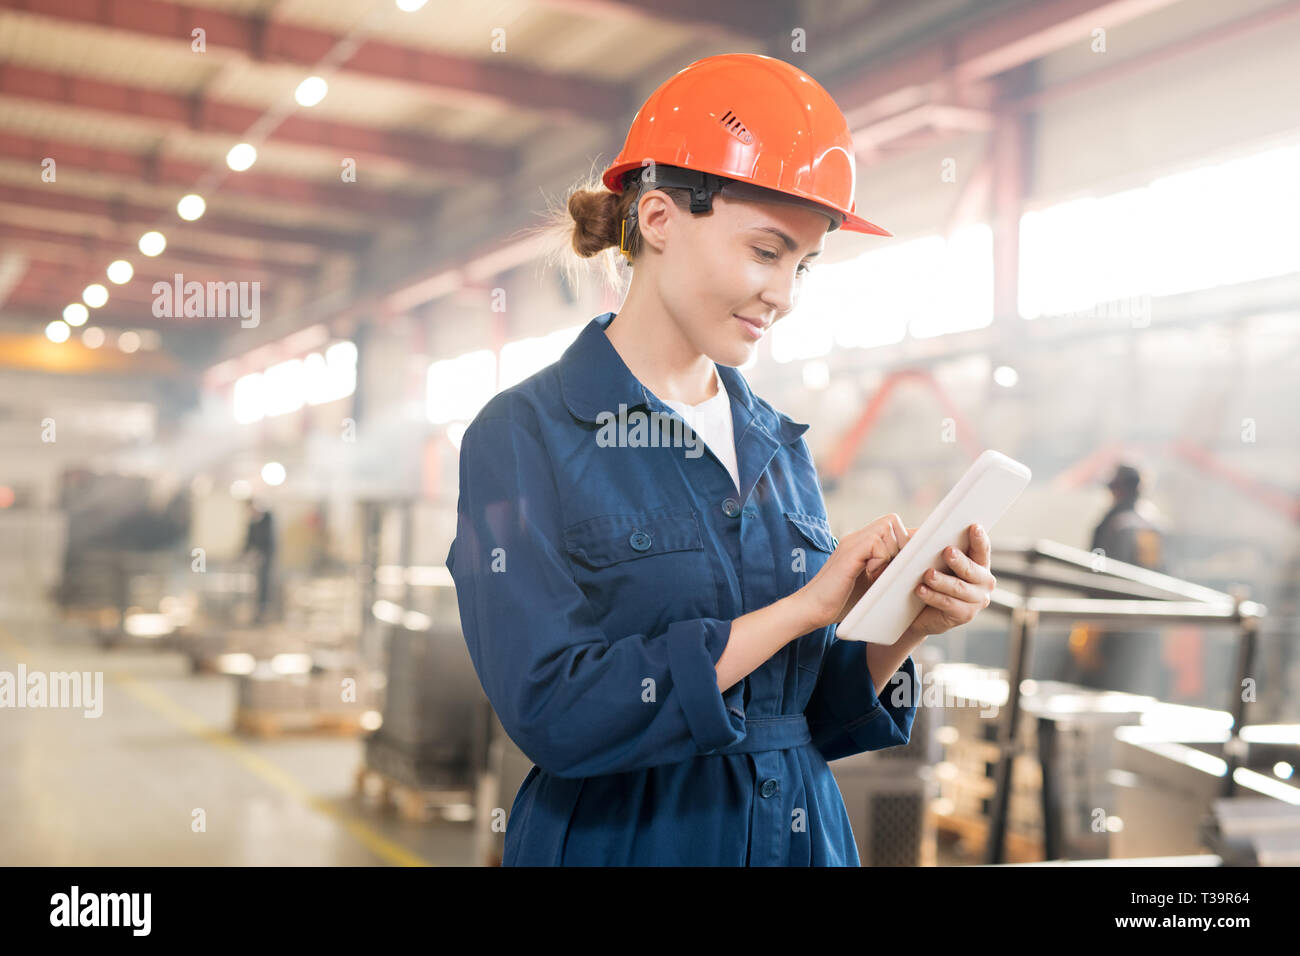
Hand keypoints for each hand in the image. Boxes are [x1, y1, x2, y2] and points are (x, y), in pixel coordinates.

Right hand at [798, 513, 910, 630]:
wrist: (811, 609)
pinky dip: (881, 560)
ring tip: (880, 574)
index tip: (917, 557)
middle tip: (896, 567)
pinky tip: (870, 575)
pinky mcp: (849, 552)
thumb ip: (888, 572)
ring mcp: (851, 542)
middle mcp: (856, 538)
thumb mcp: (873, 584)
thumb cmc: (841, 603)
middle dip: (902, 543)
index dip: (908, 539)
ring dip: (892, 552)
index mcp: (862, 544)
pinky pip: (876, 543)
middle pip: (892, 520)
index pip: (893, 527)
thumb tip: (916, 568)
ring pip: (887, 527)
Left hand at [907, 523, 995, 636]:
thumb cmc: (927, 578)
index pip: (981, 549)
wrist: (918, 612)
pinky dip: (933, 596)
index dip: (979, 539)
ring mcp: (977, 600)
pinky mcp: (964, 615)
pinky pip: (948, 603)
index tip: (974, 527)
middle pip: (972, 570)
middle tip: (947, 551)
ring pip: (959, 588)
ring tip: (928, 574)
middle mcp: (984, 582)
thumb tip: (923, 533)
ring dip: (942, 580)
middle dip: (959, 560)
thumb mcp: (931, 558)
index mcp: (979, 563)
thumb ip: (933, 545)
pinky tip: (920, 590)